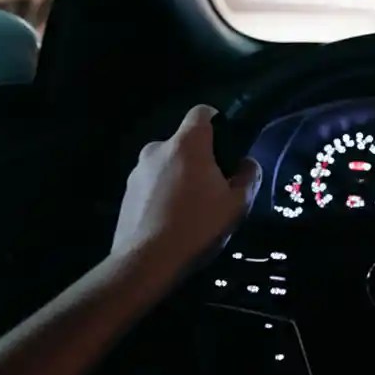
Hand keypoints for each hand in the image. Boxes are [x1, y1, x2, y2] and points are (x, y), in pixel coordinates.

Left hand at [112, 104, 261, 269]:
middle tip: (214, 190)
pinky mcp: (126, 193)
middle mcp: (158, 148)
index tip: (226, 150)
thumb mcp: (237, 205)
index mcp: (187, 144)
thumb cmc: (197, 226)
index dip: (217, 124)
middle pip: (185, 143)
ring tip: (190, 212)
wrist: (145, 262)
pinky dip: (162, 195)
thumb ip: (248, 177)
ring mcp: (138, 170)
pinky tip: (170, 222)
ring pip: (167, 165)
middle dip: (200, 160)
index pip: (202, 112)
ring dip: (180, 178)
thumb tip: (246, 164)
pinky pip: (152, 184)